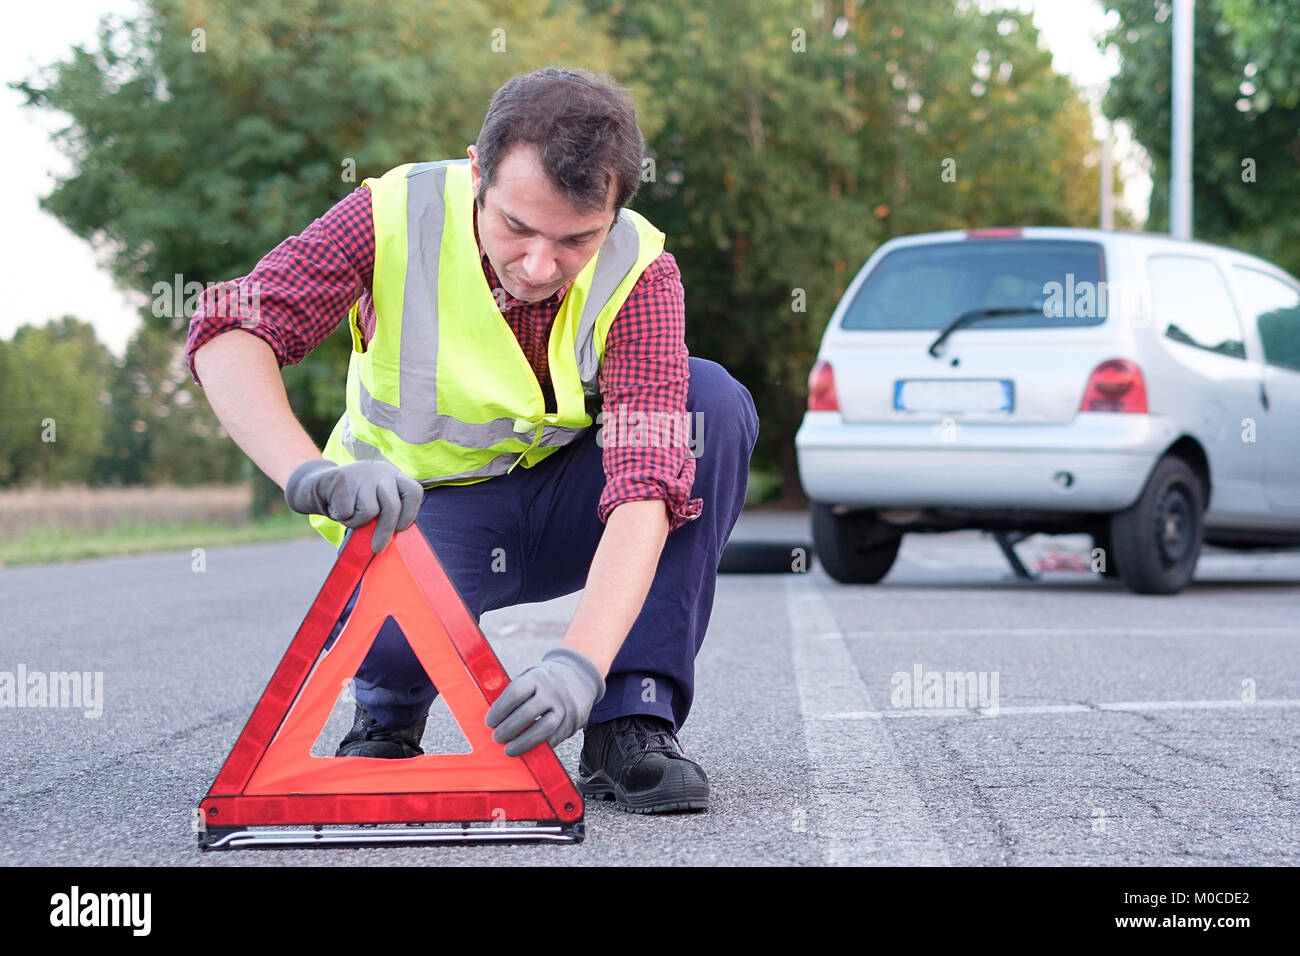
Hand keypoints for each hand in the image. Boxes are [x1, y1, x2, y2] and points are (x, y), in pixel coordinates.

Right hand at [284, 459, 423, 552]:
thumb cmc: (350, 500)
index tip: (400, 530)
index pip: (413, 492)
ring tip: (348, 513)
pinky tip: (336, 507)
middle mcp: (380, 470)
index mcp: (393, 475)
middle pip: (392, 506)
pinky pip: (347, 512)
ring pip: (369, 511)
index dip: (409, 514)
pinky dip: (341, 517)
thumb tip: (394, 539)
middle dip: (385, 532)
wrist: (316, 485)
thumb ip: (385, 513)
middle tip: (377, 548)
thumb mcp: (373, 501)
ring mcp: (361, 472)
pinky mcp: (340, 478)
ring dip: (356, 522)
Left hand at [485, 648, 605, 757]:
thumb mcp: (530, 676)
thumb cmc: (545, 681)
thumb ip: (513, 692)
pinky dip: (539, 747)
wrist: (580, 677)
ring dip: (524, 742)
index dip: (500, 710)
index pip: (516, 693)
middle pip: (528, 713)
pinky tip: (527, 748)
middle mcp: (552, 691)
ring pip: (544, 729)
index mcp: (537, 677)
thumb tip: (492, 715)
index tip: (490, 721)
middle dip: (508, 729)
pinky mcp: (573, 722)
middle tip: (497, 737)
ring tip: (509, 749)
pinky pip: (555, 738)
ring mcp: (565, 707)